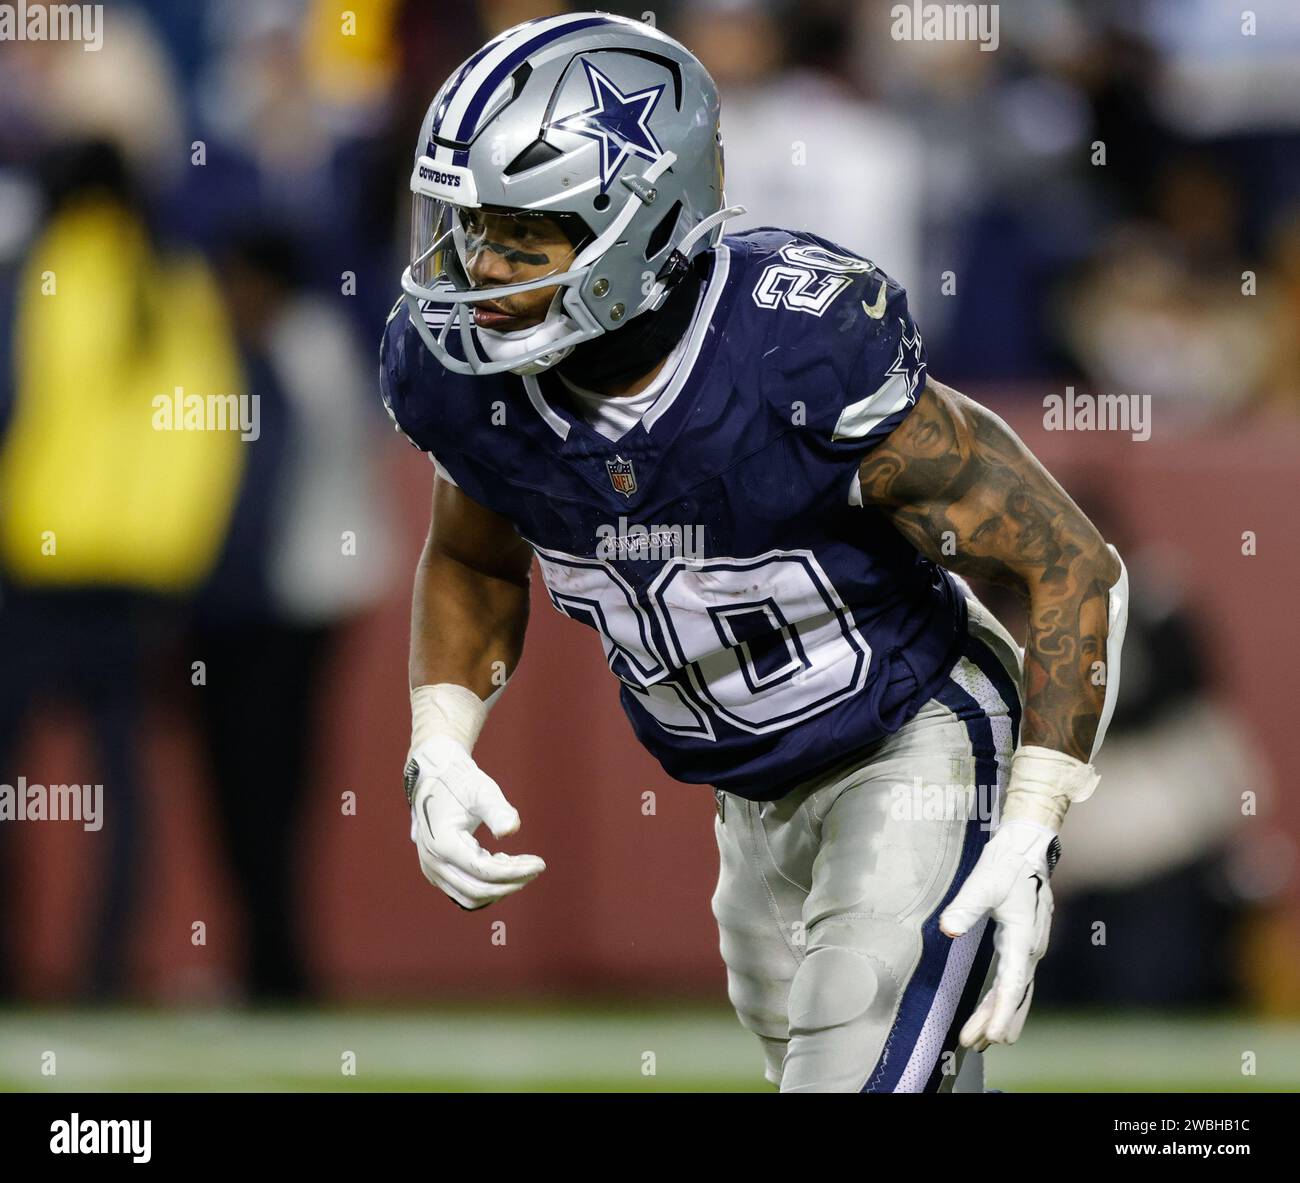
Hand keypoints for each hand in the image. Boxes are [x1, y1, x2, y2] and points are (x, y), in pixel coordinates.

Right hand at [406, 734, 545, 908]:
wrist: (433, 779)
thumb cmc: (462, 782)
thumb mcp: (482, 791)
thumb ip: (497, 810)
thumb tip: (512, 830)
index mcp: (442, 843)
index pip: (484, 871)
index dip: (515, 871)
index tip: (540, 863)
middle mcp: (432, 862)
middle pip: (478, 890)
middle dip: (511, 883)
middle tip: (535, 868)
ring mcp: (431, 870)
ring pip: (470, 898)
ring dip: (499, 888)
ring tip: (518, 865)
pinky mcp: (436, 872)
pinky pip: (464, 892)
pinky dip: (486, 886)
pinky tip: (502, 863)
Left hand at [939, 820, 1058, 1049]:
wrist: (1027, 850)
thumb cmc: (1007, 865)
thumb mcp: (984, 882)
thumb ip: (966, 907)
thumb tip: (948, 930)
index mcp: (1022, 938)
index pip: (1012, 984)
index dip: (1001, 1012)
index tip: (993, 1036)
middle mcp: (1030, 948)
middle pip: (1014, 994)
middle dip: (996, 1021)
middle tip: (976, 1045)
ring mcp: (1027, 948)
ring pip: (1015, 990)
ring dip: (998, 1014)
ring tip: (982, 1041)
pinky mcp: (1020, 943)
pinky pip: (1013, 979)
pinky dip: (1002, 999)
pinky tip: (992, 1012)